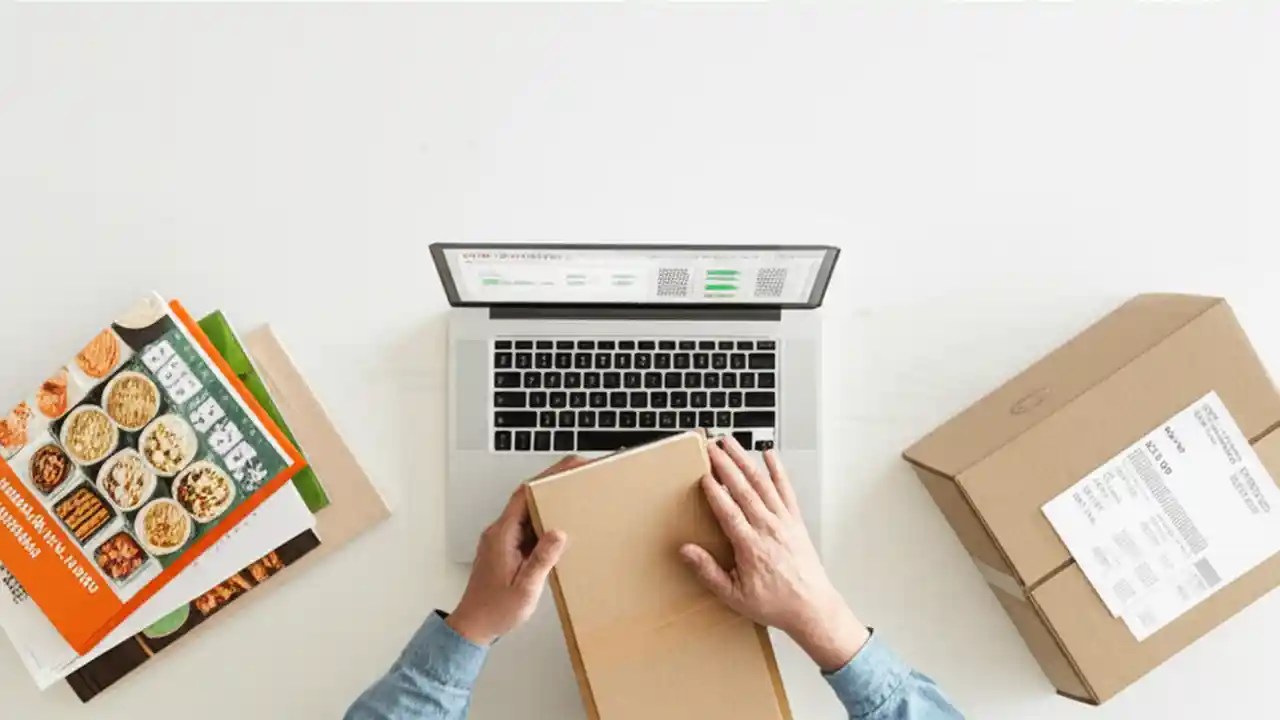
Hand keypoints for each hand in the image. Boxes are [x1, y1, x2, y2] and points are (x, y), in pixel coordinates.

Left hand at [448, 456, 580, 645]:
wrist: (473, 626)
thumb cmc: (495, 610)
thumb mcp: (524, 588)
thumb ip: (541, 559)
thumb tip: (558, 532)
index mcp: (502, 535)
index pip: (525, 494)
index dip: (547, 477)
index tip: (568, 465)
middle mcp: (499, 532)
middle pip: (528, 497)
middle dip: (553, 483)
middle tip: (578, 473)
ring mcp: (502, 539)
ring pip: (528, 512)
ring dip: (550, 503)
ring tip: (575, 495)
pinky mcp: (506, 548)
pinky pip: (527, 527)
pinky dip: (544, 521)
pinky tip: (561, 526)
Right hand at [679, 438, 869, 671]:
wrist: (812, 608)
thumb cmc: (774, 604)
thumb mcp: (734, 596)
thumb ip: (709, 572)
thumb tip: (686, 551)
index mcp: (750, 546)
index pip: (728, 511)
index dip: (714, 491)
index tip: (702, 474)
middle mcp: (768, 528)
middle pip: (743, 489)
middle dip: (725, 465)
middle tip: (711, 446)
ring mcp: (784, 521)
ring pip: (762, 483)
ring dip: (745, 460)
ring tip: (730, 443)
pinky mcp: (795, 521)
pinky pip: (786, 490)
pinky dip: (778, 471)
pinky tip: (769, 454)